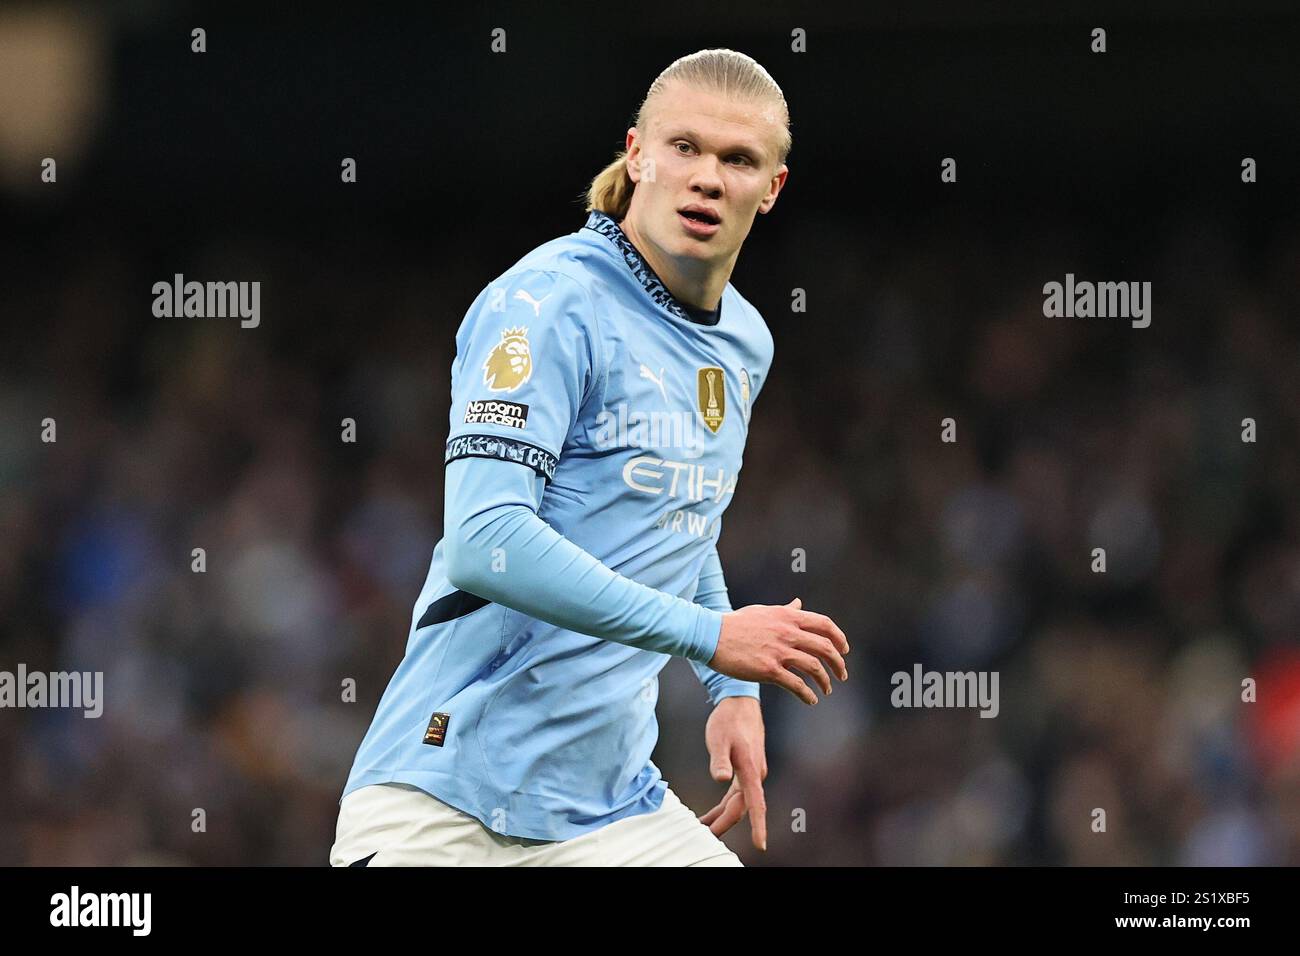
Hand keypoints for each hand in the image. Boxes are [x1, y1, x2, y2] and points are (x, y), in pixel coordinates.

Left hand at [698, 696, 767, 850]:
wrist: (740, 702)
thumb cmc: (728, 720)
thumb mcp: (719, 738)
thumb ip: (720, 760)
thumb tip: (721, 779)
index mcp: (751, 770)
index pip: (755, 804)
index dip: (758, 825)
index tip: (760, 844)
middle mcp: (755, 775)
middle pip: (741, 809)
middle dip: (724, 825)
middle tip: (703, 838)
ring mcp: (751, 773)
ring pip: (738, 804)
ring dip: (722, 817)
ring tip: (702, 829)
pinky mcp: (746, 770)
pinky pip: (736, 795)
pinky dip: (724, 806)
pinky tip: (712, 814)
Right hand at [708, 598, 848, 704]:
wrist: (711, 635)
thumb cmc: (735, 624)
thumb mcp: (763, 611)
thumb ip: (785, 610)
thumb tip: (799, 603)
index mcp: (788, 617)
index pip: (825, 625)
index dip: (839, 638)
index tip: (844, 650)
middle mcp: (787, 632)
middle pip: (825, 648)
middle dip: (838, 663)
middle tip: (842, 674)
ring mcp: (779, 651)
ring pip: (814, 667)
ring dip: (825, 681)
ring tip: (827, 690)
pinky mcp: (769, 670)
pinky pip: (797, 685)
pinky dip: (808, 695)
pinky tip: (811, 700)